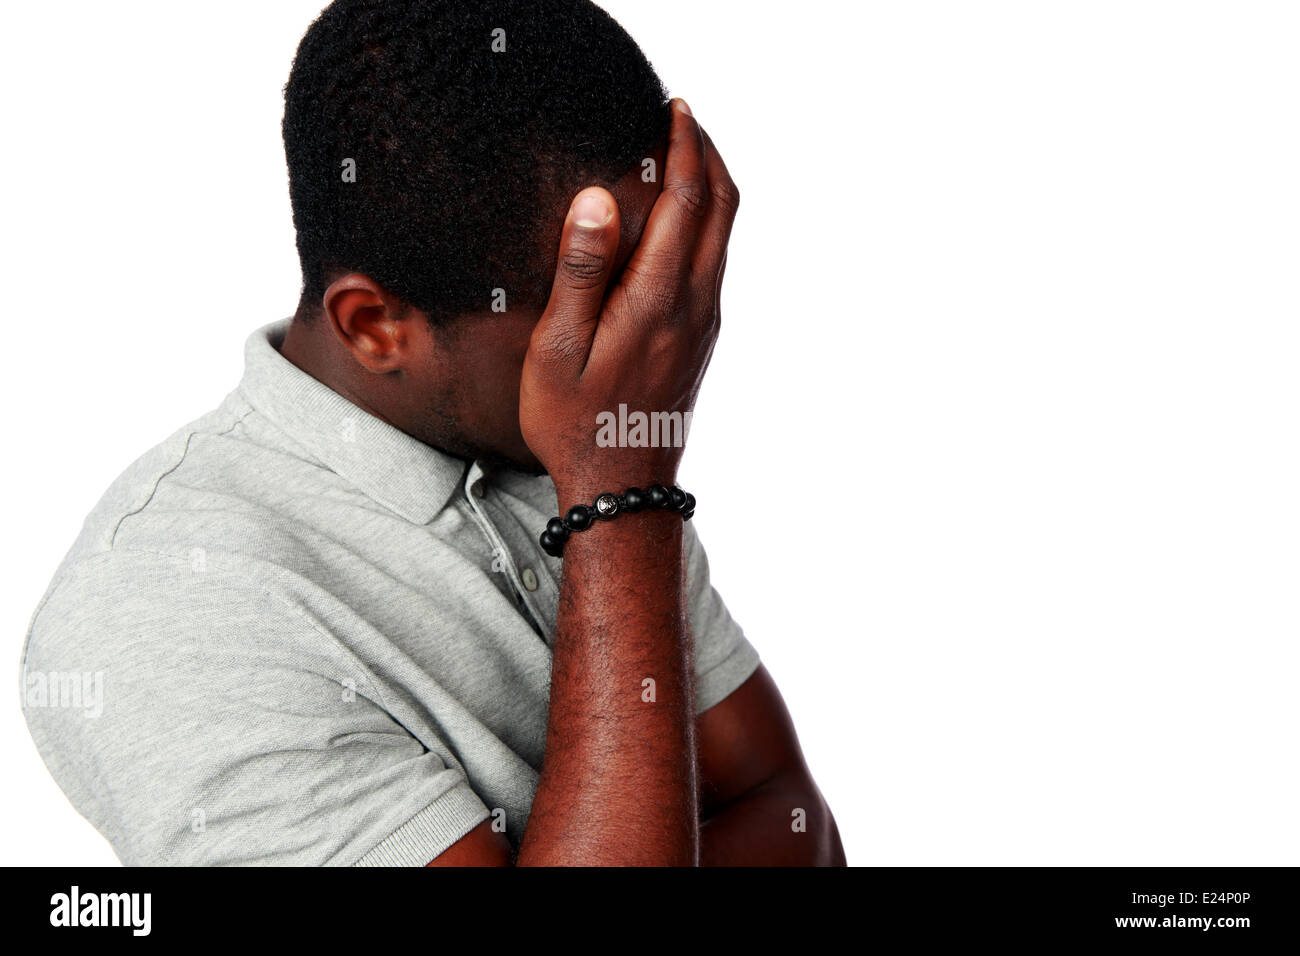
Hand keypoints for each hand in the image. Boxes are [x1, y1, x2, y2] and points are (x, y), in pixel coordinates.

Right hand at [519, 99, 739, 499]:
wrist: (622, 486)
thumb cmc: (577, 423)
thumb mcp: (559, 348)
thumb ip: (580, 270)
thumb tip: (597, 197)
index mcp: (658, 299)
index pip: (687, 200)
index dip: (685, 146)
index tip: (676, 109)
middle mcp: (695, 305)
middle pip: (722, 209)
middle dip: (708, 155)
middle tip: (683, 120)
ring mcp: (705, 323)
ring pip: (724, 236)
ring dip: (710, 189)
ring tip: (681, 158)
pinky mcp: (702, 339)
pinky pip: (714, 263)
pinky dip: (704, 224)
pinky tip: (674, 223)